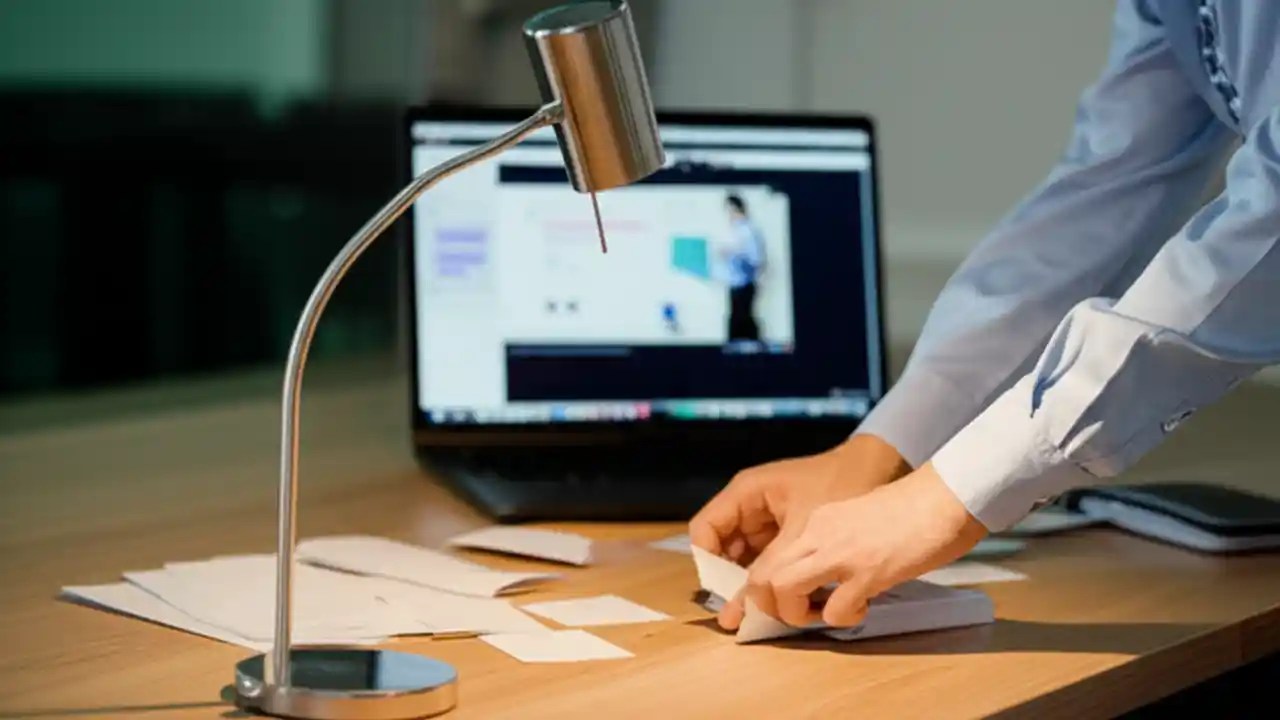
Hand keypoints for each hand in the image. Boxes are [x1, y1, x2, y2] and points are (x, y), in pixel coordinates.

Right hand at [688, 434, 911, 624]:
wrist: (884, 468)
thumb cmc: (843, 484)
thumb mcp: (804, 527)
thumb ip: (773, 565)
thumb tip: (751, 601)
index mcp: (746, 494)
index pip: (705, 530)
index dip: (708, 563)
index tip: (725, 593)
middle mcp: (750, 509)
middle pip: (724, 552)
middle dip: (735, 585)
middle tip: (747, 619)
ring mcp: (769, 524)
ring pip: (748, 563)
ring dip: (761, 589)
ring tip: (777, 614)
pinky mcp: (788, 537)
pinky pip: (773, 565)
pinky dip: (781, 585)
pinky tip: (798, 603)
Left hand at [742, 463, 986, 628]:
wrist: (944, 495)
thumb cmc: (913, 507)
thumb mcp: (858, 517)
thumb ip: (838, 540)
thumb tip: (832, 574)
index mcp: (818, 520)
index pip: (771, 555)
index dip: (771, 585)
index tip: (792, 596)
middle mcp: (819, 533)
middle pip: (764, 574)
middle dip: (773, 604)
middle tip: (801, 611)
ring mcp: (841, 552)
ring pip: (783, 587)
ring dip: (797, 613)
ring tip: (824, 613)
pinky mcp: (868, 571)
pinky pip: (834, 609)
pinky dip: (843, 618)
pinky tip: (864, 608)